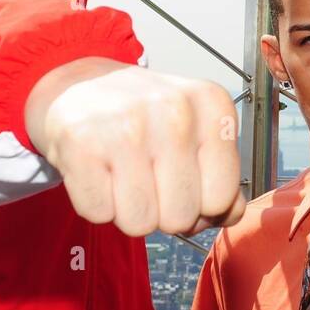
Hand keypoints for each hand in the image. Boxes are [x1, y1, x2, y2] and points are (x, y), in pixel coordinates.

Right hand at [24, 56, 245, 235]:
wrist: (80, 85)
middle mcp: (173, 108)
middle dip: (163, 212)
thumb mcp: (197, 133)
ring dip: (128, 211)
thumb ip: (223, 178)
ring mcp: (125, 124)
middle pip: (180, 217)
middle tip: (147, 178)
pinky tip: (98, 171)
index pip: (221, 199)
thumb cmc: (147, 119)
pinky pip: (98, 213)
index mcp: (211, 104)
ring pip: (139, 223)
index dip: (201, 207)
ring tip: (122, 175)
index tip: (183, 184)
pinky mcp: (81, 142)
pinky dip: (96, 204)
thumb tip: (229, 215)